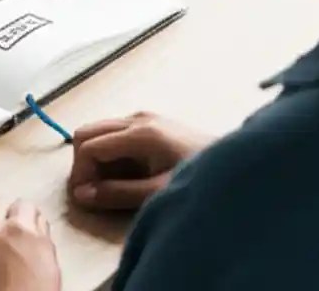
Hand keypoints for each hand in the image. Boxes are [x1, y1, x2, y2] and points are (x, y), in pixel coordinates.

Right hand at [68, 112, 210, 210]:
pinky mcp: (153, 124)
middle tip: (92, 192)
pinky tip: (126, 175)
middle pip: (87, 132)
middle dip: (83, 163)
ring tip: (110, 187)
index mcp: (139, 132)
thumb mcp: (156, 193)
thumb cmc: (200, 180)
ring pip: (100, 131)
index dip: (80, 174)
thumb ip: (117, 193)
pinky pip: (116, 134)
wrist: (237, 169)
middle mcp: (138, 118)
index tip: (85, 199)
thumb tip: (81, 195)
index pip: (88, 146)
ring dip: (96, 159)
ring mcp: (145, 118)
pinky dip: (110, 154)